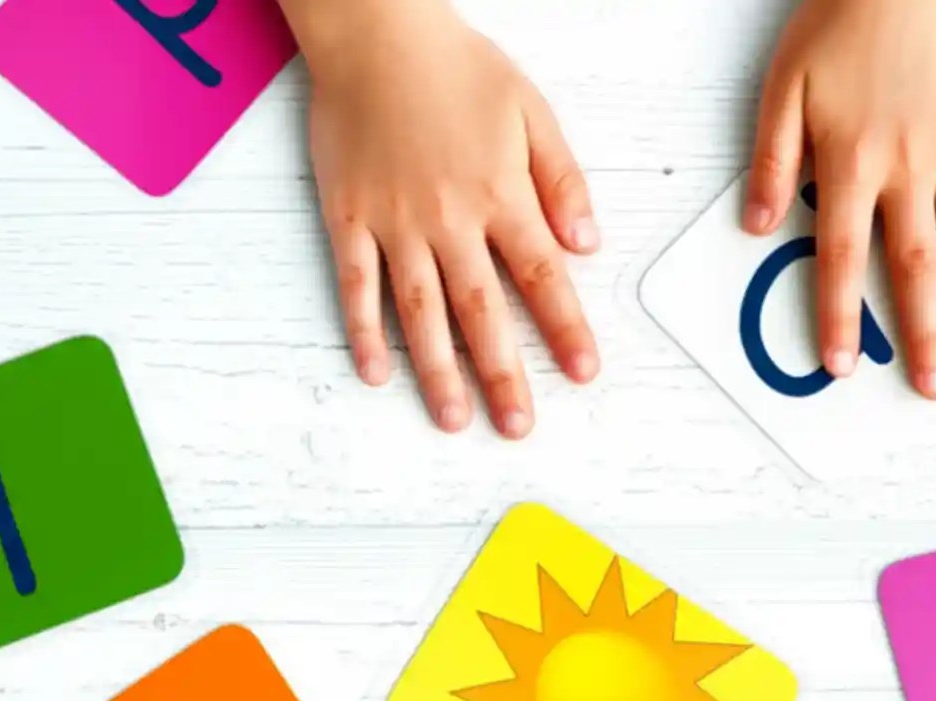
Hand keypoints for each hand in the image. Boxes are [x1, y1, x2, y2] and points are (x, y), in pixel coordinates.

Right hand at [290, 0, 599, 437]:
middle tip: (517, 426)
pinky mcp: (348, 218)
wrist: (377, 34)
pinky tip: (376, 372)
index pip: (542, 276)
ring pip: (419, 312)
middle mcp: (448, 219)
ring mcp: (393, 223)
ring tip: (453, 420)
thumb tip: (587, 243)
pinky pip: (356, 285)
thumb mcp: (530, 111)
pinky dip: (364, 331)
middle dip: (503, 373)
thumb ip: (561, 180)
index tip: (583, 373)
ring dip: (438, 371)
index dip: (565, 328)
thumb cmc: (457, 67)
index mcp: (500, 194)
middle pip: (482, 311)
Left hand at [744, 0, 935, 398]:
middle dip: (922, 332)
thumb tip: (754, 228)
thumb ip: (771, 162)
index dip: (839, 314)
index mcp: (850, 162)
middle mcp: (908, 168)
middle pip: (914, 265)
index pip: (840, 256)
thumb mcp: (783, 90)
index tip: (840, 363)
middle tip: (932, 387)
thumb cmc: (837, 28)